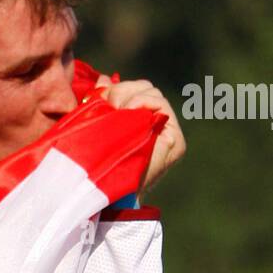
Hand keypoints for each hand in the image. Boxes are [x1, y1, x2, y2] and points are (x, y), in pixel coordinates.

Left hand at [93, 75, 184, 195]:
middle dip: (124, 90)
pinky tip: (128, 113)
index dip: (118, 88)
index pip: (135, 90)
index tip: (100, 97)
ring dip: (131, 96)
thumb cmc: (96, 164)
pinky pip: (161, 107)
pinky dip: (142, 103)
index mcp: (139, 122)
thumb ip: (102, 103)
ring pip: (153, 93)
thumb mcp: (97, 126)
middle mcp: (156, 126)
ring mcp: (168, 133)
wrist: (106, 194)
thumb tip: (104, 78)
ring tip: (116, 111)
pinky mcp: (175, 141)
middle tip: (108, 104)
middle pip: (146, 87)